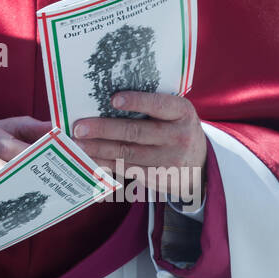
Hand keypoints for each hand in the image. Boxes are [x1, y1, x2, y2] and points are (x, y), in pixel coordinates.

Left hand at [72, 91, 205, 204]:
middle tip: (80, 127)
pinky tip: (90, 159)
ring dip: (99, 149)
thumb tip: (106, 100)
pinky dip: (106, 164)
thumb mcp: (175, 114)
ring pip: (127, 153)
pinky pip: (127, 169)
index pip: (158, 105)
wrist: (200, 165)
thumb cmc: (176, 129)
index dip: (136, 102)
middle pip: (136, 132)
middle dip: (104, 129)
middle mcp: (178, 136)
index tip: (113, 99)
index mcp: (182, 112)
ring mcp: (169, 160)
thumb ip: (152, 106)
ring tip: (78, 144)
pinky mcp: (159, 178)